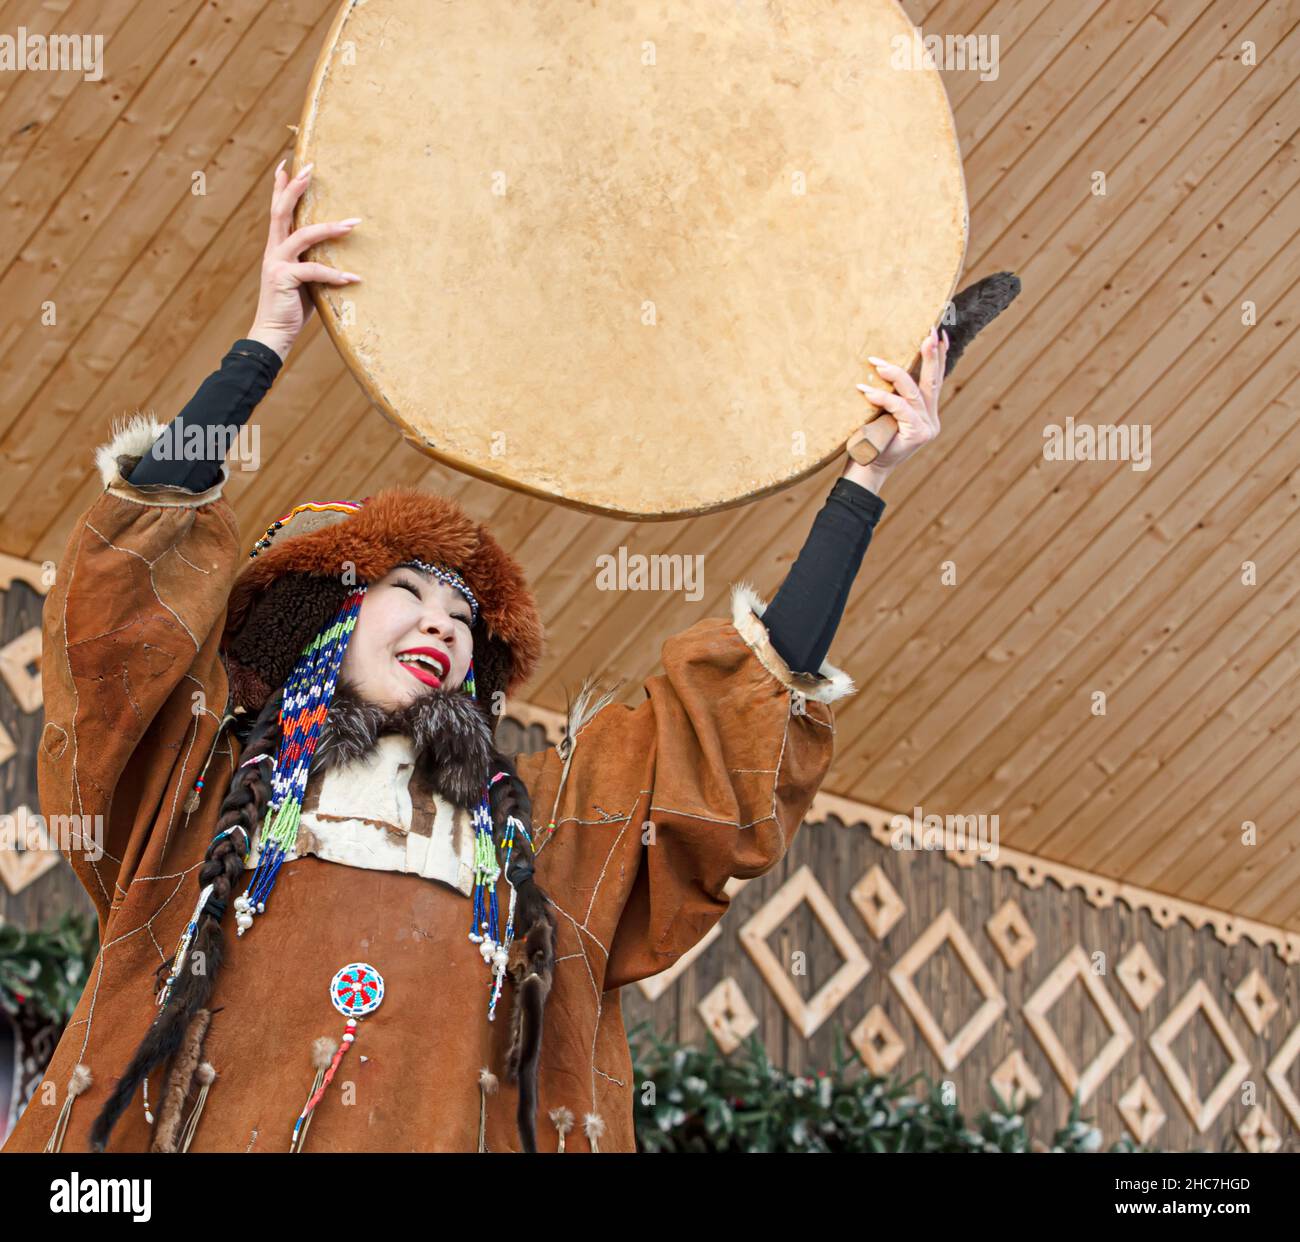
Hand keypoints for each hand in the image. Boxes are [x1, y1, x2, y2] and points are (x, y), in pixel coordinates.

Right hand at [246, 160, 362, 359]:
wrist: (274, 334)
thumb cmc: (292, 308)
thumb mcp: (303, 281)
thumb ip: (312, 263)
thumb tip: (335, 255)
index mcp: (277, 247)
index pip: (278, 210)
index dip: (280, 186)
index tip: (288, 163)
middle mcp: (273, 250)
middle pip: (282, 210)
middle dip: (296, 187)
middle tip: (311, 168)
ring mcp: (277, 263)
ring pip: (303, 235)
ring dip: (329, 228)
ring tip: (353, 224)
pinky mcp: (284, 279)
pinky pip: (314, 271)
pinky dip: (335, 275)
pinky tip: (354, 279)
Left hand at [842, 327, 946, 490]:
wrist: (865, 469)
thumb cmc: (869, 438)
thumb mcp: (882, 411)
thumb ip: (892, 394)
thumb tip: (883, 362)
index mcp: (925, 412)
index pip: (934, 379)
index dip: (939, 356)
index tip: (940, 333)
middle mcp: (930, 418)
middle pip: (933, 381)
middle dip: (931, 355)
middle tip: (930, 332)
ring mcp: (927, 427)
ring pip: (914, 392)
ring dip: (894, 374)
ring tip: (875, 362)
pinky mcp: (918, 434)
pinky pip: (900, 408)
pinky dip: (883, 397)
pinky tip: (865, 390)